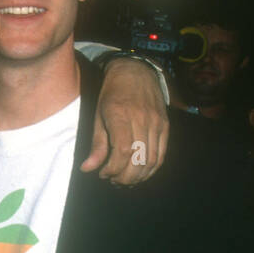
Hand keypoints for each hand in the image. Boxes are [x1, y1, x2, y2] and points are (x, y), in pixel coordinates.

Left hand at [81, 59, 168, 185]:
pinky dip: (151, 169)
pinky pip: (162, 154)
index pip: (122, 152)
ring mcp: (156, 123)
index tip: (103, 173)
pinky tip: (140, 173)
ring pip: (151, 161)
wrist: (135, 71)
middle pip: (138, 160)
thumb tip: (87, 169)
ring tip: (125, 180)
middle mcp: (142, 120)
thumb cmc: (112, 94)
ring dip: (138, 177)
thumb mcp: (98, 116)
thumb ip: (96, 145)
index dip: (112, 169)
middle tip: (113, 180)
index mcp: (121, 116)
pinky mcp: (165, 126)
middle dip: (124, 178)